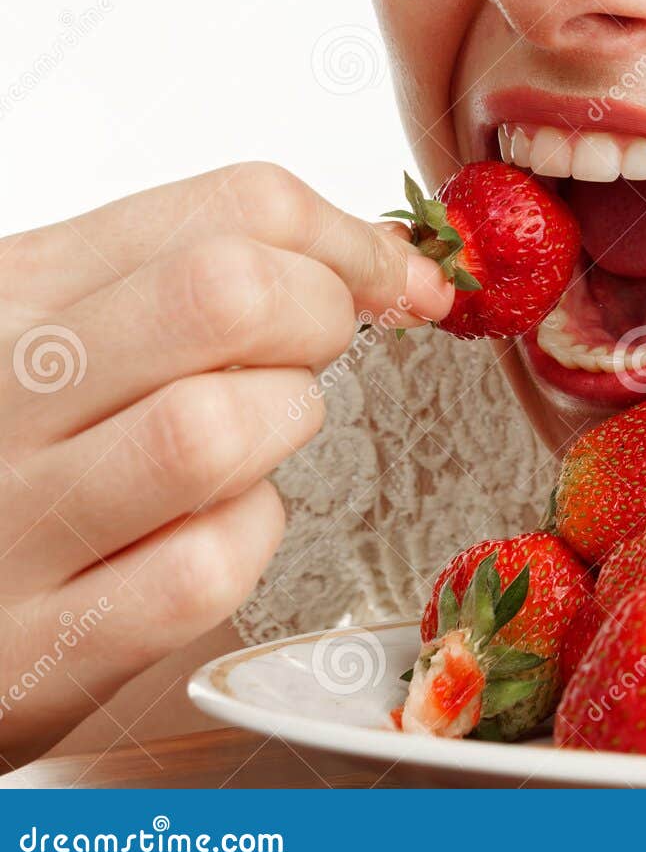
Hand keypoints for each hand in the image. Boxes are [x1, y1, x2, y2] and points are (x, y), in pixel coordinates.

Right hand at [0, 163, 452, 765]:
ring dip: (277, 431)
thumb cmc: (7, 459)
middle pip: (230, 292)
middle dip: (323, 317)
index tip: (400, 284)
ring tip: (245, 447)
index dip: (355, 243)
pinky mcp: (38, 646)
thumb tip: (387, 255)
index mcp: (16, 286)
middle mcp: (2, 385)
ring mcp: (14, 519)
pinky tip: (202, 540)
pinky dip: (241, 545)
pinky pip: (204, 569)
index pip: (237, 204)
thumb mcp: (65, 335)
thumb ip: (195, 278)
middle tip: (311, 359)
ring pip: (217, 429)